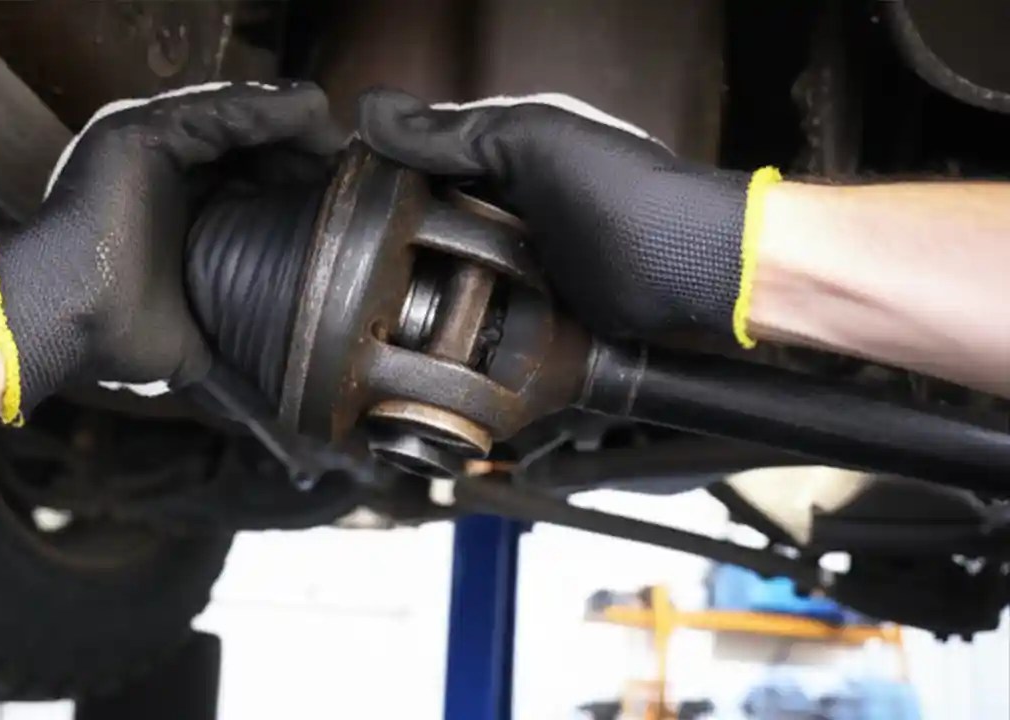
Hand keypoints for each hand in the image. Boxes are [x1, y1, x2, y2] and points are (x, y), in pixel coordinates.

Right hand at [0, 81, 340, 423]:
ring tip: (338, 138)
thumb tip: (271, 400)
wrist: (62, 325)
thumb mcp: (191, 343)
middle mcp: (157, 166)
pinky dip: (267, 110)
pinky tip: (311, 115)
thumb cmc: (111, 337)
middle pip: (247, 143)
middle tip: (348, 168)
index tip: (341, 196)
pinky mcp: (139, 132)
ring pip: (237, 119)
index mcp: (171, 205)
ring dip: (293, 123)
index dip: (294, 180)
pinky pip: (218, 112)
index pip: (246, 176)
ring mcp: (146, 143)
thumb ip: (225, 349)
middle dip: (300, 151)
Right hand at [355, 88, 779, 344]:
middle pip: (432, 212)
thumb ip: (450, 134)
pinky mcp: (531, 304)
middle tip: (347, 248)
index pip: (427, 150)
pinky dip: (452, 313)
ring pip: (449, 263)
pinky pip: (478, 307)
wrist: (688, 270)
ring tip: (373, 290)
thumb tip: (372, 113)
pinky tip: (422, 321)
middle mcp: (512, 198)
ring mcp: (521, 252)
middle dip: (396, 228)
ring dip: (421, 275)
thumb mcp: (529, 141)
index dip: (385, 165)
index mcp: (509, 148)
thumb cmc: (627, 194)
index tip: (340, 187)